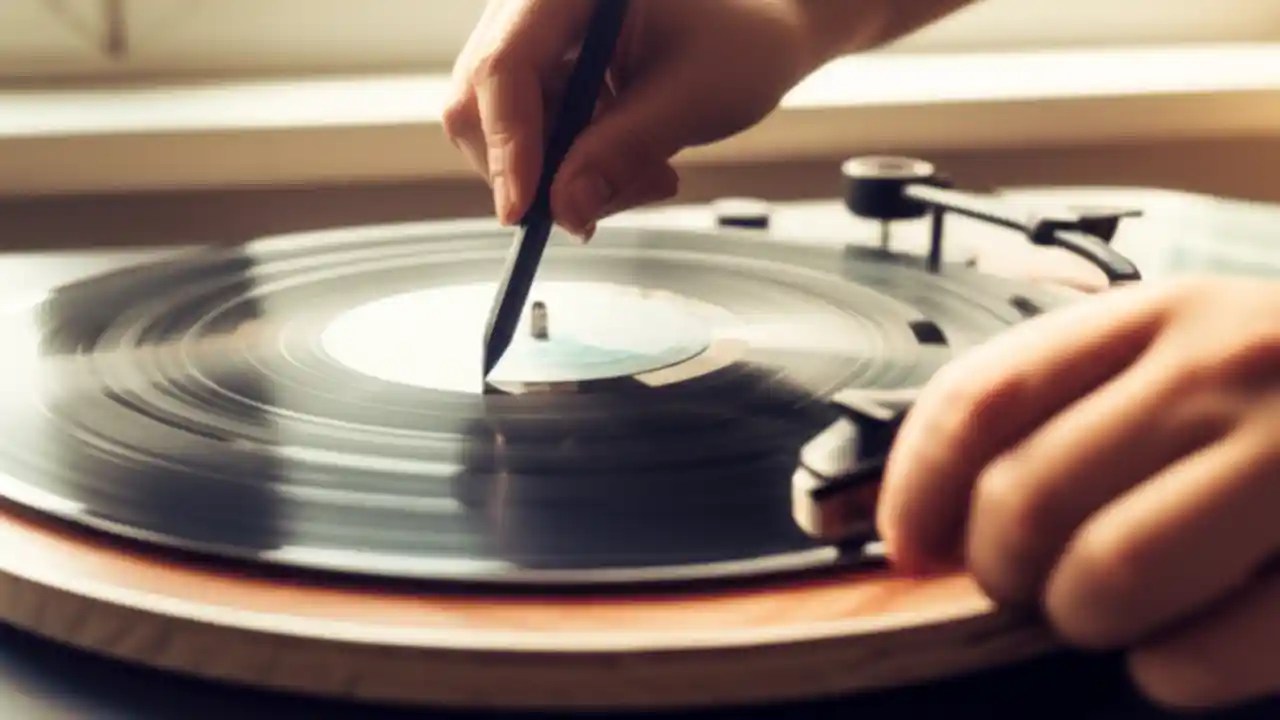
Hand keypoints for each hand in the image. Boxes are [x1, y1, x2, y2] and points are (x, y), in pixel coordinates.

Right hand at [444, 0, 902, 238]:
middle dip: (536, 169)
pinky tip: (636, 164)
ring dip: (566, 174)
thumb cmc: (746, 38)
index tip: (524, 212)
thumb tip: (562, 208)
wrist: (770, 25)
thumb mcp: (693, 98)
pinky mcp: (545, 64)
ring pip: (504, 124)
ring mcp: (535, 30)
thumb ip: (622, 151)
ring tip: (647, 177)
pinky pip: (531, 130)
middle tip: (593, 211)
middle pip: (484, 97)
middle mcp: (536, 0)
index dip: (508, 144)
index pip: (506, 63)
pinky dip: (577, 165)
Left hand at [877, 276, 1279, 709]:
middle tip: (1029, 584)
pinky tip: (1179, 653)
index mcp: (1162, 314)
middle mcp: (1230, 368)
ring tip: (1106, 613)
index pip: (983, 398)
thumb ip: (1064, 406)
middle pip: (1027, 501)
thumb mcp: (1183, 352)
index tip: (907, 542)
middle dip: (1002, 571)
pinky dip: (1168, 673)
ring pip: (1105, 578)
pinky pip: (1202, 655)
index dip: (918, 486)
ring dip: (1080, 621)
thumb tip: (924, 516)